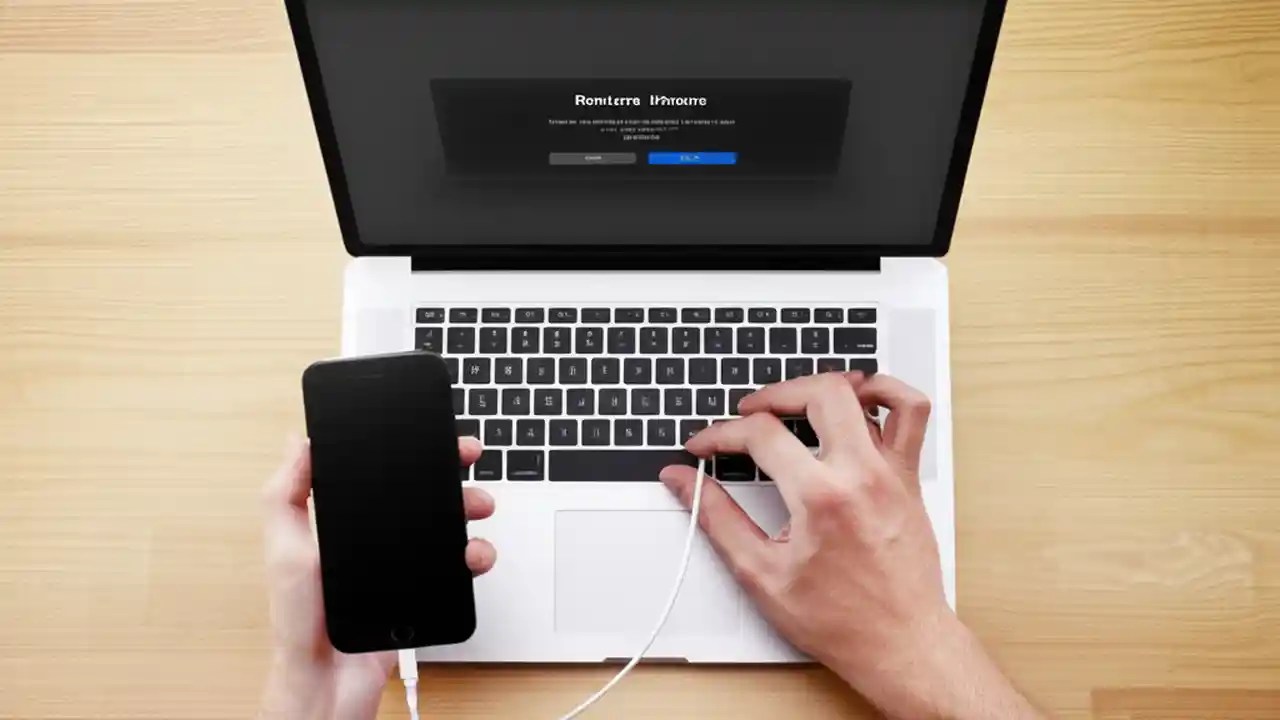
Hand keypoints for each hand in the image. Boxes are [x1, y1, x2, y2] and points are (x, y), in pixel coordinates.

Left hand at [259, 435, 495, 719]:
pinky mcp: (424, 588)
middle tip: (466, 455)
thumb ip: (286, 494)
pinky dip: (475, 554)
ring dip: (468, 507)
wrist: (329, 677)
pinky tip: (473, 554)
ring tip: (477, 506)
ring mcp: (403, 562)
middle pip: (421, 490)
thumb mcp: (284, 547)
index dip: (403, 447)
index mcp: (344, 519)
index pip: (378, 471)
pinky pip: (458, 564)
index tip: (423, 428)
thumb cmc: (298, 618)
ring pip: (448, 523)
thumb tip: (298, 442)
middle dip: (448, 469)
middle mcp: (377, 537)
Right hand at [660, 373, 1039, 719]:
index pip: (761, 436)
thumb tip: (684, 482)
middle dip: (774, 394)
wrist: (901, 644)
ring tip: (802, 397)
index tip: (704, 446)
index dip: (721, 434)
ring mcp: (892, 473)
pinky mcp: (909, 479)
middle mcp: (861, 475)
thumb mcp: (761, 574)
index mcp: (820, 498)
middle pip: (819, 392)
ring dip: (831, 384)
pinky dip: (888, 395)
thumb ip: (717, 519)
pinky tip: (861, 403)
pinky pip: (912, 415)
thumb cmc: (840, 621)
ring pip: (871, 393)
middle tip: (749, 412)